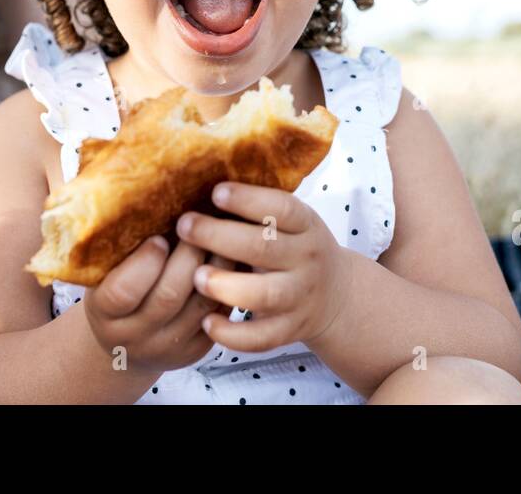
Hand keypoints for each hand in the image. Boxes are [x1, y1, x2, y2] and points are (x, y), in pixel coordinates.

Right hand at [83, 235, 234, 374]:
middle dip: (188, 255)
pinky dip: (230, 282)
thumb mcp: (106, 274)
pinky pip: (220, 313)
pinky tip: (233, 257)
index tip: (158, 237)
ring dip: (218, 265)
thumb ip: (121, 249)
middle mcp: (134, 336)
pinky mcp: (197, 349)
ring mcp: (168, 347)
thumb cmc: (117, 290)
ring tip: (224, 233)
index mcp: (104, 313)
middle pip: (169, 296)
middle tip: (198, 226)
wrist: (126, 343)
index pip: (122, 291)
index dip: (145, 261)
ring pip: (202, 304)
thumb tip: (151, 199)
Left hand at [176, 181, 352, 352]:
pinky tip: (207, 322)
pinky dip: (233, 335)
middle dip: (220, 237)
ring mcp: (300, 296)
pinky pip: (262, 338)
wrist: (336, 295)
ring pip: (265, 295)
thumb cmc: (295, 248)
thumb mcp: (291, 222)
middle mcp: (306, 258)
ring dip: (227, 286)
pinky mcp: (290, 329)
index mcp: (306, 224)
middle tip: (185, 226)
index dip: (248, 200)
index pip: (281, 208)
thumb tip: (200, 182)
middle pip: (265, 248)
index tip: (215, 192)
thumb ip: (258, 210)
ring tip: (195, 277)